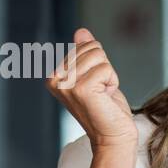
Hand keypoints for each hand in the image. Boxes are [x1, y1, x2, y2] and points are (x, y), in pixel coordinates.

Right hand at [46, 27, 136, 149]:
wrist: (113, 136)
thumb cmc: (106, 108)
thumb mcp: (95, 75)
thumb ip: (86, 53)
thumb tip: (82, 32)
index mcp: (54, 75)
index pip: (86, 46)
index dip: (99, 64)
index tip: (96, 86)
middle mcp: (55, 79)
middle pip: (93, 48)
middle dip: (105, 69)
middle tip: (101, 91)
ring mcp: (66, 84)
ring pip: (100, 56)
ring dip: (109, 76)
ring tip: (103, 94)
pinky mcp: (81, 89)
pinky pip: (106, 68)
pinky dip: (112, 82)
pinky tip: (105, 98)